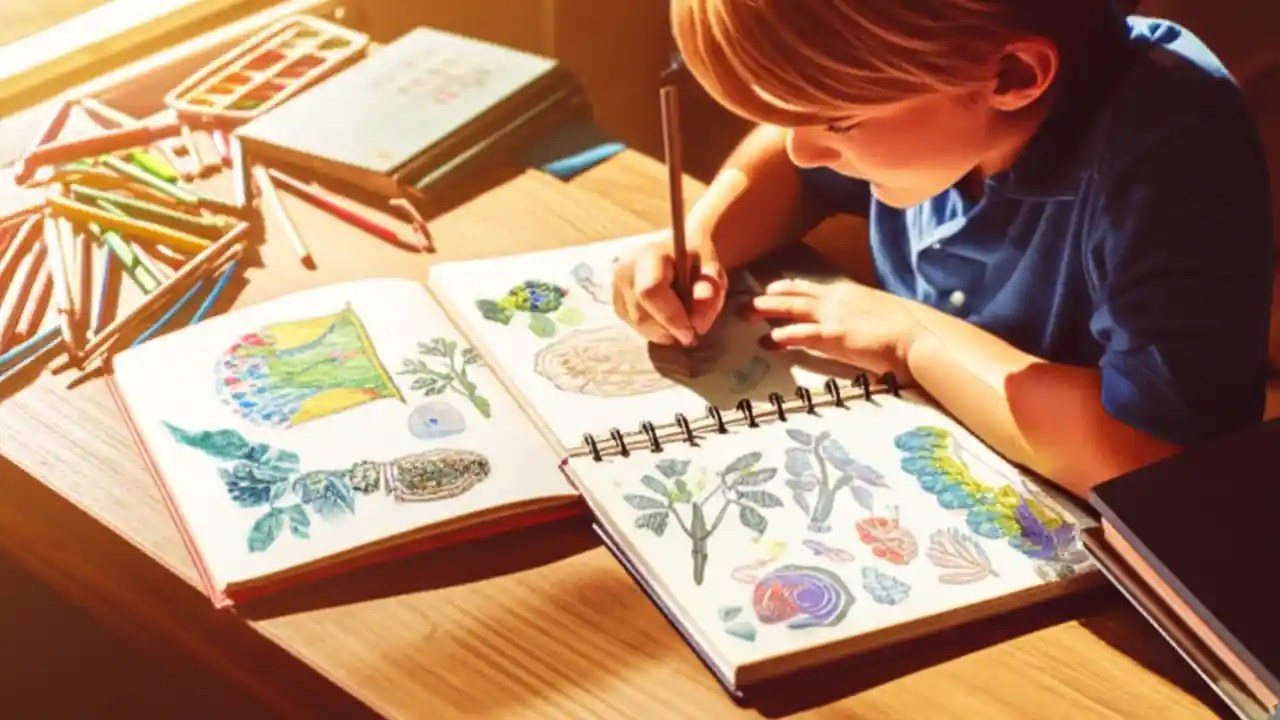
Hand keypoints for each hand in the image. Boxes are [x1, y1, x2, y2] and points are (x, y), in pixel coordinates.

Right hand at [612, 234, 727, 346]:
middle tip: (691, 331)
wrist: (682, 251)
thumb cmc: (699, 260)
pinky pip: (633, 326)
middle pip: (641, 314)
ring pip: (637, 324)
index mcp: (650, 254)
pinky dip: (654, 330)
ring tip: (681, 322)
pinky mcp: (617, 301)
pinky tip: (667, 318)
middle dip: (669, 330)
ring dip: (663, 332)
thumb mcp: (714, 270)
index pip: (650, 291)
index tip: (693, 332)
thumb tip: (697, 324)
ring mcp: (617, 286)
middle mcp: (625, 269)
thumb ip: (710, 293)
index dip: (671, 318)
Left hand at [751, 278, 927, 378]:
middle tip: (747, 301)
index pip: (811, 286)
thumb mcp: (880, 314)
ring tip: (745, 316)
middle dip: (768, 297)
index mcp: (849, 292)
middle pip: (794, 293)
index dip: (789, 288)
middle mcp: (836, 298)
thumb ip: (862, 316)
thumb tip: (855, 325)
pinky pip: (798, 333)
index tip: (772, 289)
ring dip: (765, 311)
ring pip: (790, 308)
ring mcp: (832, 315)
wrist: (917, 337)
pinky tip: (766, 342)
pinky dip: (780, 337)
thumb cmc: (907, 330)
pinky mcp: (832, 335)